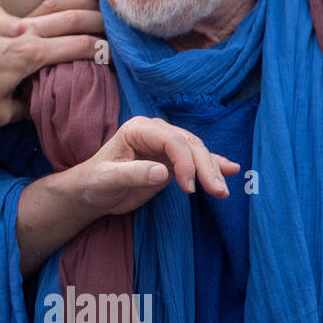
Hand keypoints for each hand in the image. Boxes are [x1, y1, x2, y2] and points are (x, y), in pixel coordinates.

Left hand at [0, 0, 103, 125]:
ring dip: (85, 2)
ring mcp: (18, 19)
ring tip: (104, 7)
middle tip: (119, 27)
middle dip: (100, 22)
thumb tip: (46, 106)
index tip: (115, 54)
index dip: (101, 50)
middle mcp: (27, 32)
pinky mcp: (9, 13)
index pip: (78, 47)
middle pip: (74, 19)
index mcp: (29, 55)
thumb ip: (26, 109)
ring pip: (60, 1)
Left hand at [74, 115, 238, 214]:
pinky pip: (196, 161)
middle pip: (190, 145)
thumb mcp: (107, 180)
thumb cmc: (94, 183)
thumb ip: (133, 174)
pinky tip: (231, 170)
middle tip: (218, 192)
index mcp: (138, 129)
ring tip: (222, 192)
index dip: (185, 162)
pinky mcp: (171, 161)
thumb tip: (163, 172)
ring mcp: (165, 146)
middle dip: (206, 167)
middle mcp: (155, 132)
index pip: (172, 140)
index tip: (189, 189)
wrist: (90, 193)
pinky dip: (213, 165)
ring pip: (197, 152)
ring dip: (212, 170)